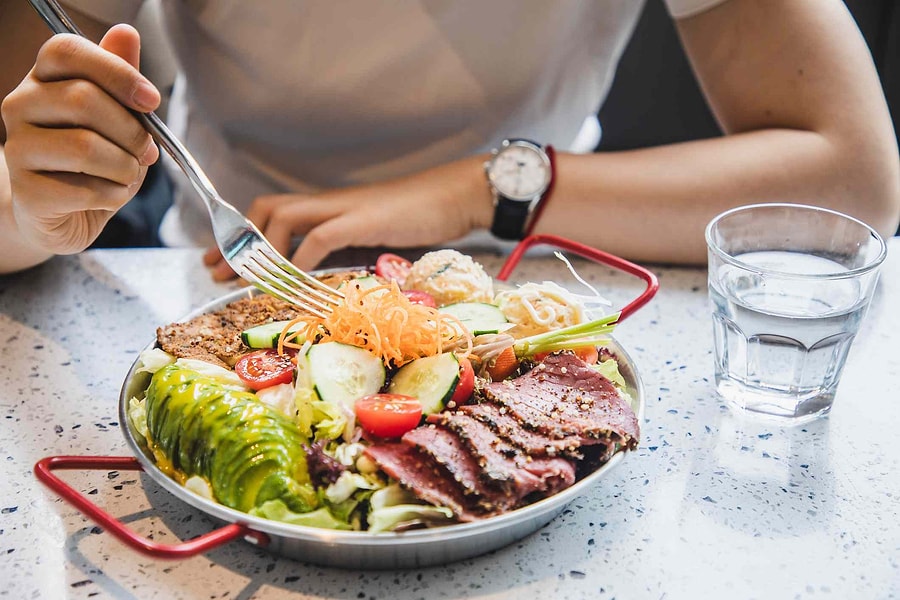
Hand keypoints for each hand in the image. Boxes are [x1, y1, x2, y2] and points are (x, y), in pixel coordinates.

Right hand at [1, 24, 159, 253]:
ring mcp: (18, 148)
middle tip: (146, 151)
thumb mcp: (117, 117)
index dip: (117, 72)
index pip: (67, 51)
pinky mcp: (27, 192)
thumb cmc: (96, 161)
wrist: (66, 214)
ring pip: (86, 147)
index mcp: (44, 79)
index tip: (151, 100)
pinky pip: (86, 189)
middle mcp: (21, 106)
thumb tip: (126, 34)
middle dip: (132, 131)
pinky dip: (114, 195)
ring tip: (128, 174)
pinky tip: (110, 195)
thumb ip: (121, 78)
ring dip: (126, 167)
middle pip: (83, 100)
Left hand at [204, 155, 493, 279]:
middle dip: (237, 241)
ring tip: (251, 280)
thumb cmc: (420, 218)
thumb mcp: (371, 235)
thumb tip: (317, 276)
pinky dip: (301, 260)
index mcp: (328, 206)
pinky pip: (321, 236)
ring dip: (262, 251)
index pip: (271, 210)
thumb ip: (343, 249)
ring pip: (285, 217)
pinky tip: (294, 281)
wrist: (455, 196)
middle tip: (217, 271)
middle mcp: (329, 203)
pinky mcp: (364, 220)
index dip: (239, 235)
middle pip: (267, 208)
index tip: (218, 261)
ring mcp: (345, 208)